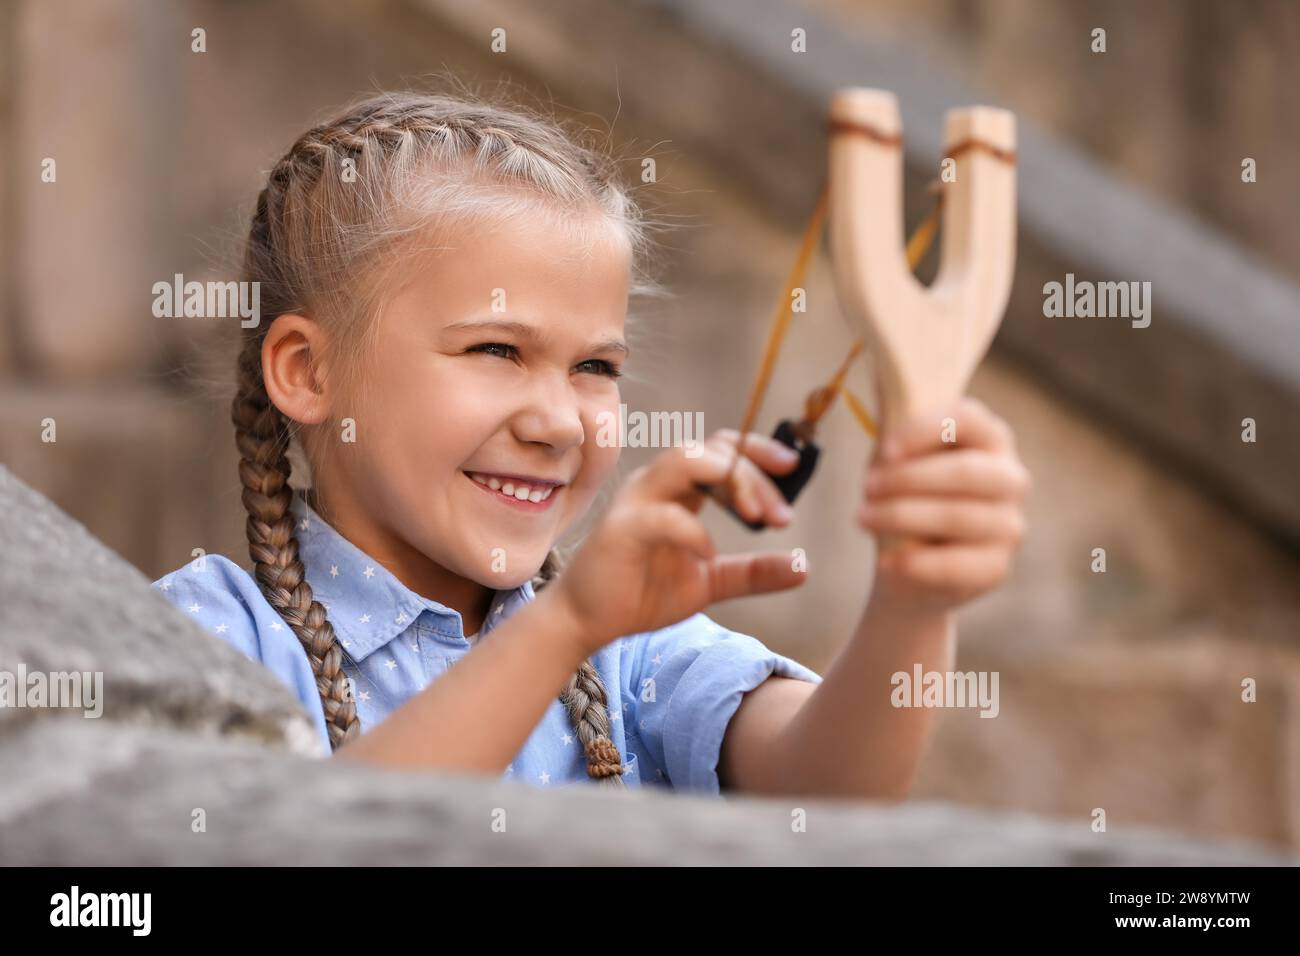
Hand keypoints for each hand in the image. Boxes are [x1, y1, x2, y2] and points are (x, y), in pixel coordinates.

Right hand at [548, 429, 809, 656]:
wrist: (589, 621)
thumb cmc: (641, 593)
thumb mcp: (711, 582)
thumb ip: (753, 571)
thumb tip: (805, 566)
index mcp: (678, 489)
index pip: (722, 448)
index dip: (758, 451)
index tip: (793, 469)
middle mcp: (657, 484)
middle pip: (712, 449)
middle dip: (754, 475)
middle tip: (781, 517)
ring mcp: (636, 501)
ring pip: (686, 461)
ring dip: (731, 482)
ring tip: (756, 518)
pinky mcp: (621, 529)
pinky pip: (663, 515)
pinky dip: (694, 531)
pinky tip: (710, 554)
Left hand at [858, 397, 1029, 611]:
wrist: (906, 566)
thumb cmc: (902, 496)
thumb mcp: (895, 456)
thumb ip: (896, 420)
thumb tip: (881, 366)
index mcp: (989, 438)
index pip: (969, 419)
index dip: (925, 431)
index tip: (884, 449)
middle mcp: (1010, 477)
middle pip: (965, 472)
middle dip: (907, 480)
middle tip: (863, 489)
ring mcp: (1010, 524)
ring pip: (960, 516)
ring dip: (902, 517)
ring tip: (862, 519)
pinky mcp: (997, 567)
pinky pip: (959, 565)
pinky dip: (916, 564)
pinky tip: (886, 565)